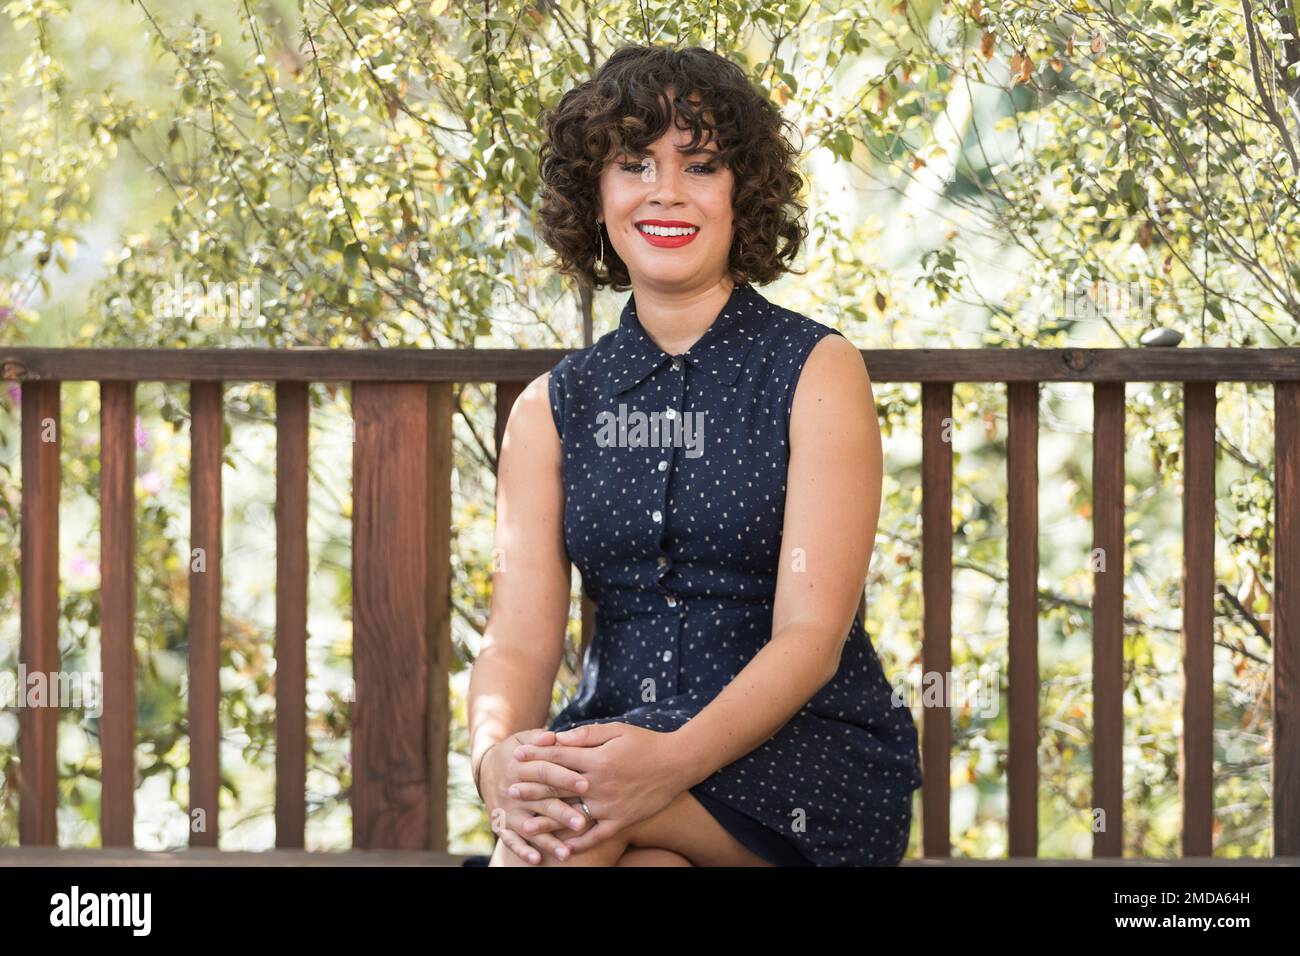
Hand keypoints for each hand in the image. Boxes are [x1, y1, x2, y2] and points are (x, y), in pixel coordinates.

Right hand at [479, 728, 593, 863]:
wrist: (486, 768)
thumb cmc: (516, 751)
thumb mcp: (523, 738)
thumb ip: (539, 738)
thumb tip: (553, 737)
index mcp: (520, 765)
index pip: (544, 772)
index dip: (564, 777)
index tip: (586, 784)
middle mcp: (512, 790)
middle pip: (539, 802)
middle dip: (561, 813)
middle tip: (582, 822)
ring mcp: (506, 809)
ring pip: (527, 826)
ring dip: (546, 840)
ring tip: (566, 853)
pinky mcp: (500, 824)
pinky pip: (509, 840)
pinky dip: (521, 850)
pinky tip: (536, 859)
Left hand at [512, 721, 688, 853]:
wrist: (678, 763)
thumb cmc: (645, 742)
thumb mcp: (616, 730)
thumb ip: (586, 735)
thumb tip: (559, 738)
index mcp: (598, 759)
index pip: (560, 756)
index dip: (536, 755)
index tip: (517, 755)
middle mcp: (601, 784)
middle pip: (560, 787)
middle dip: (533, 788)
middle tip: (511, 791)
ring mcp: (611, 805)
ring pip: (574, 815)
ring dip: (548, 821)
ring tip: (525, 826)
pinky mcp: (622, 820)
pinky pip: (598, 835)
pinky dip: (580, 843)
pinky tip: (564, 849)